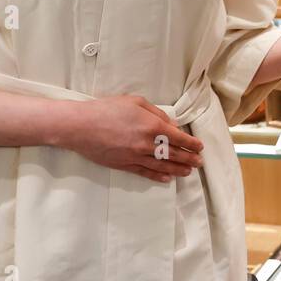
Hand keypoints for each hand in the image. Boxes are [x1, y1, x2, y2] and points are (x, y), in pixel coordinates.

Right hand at [59, 95, 203, 183]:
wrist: (80, 126)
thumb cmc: (107, 109)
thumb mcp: (136, 102)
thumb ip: (157, 113)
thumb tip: (171, 125)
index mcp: (152, 126)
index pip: (179, 138)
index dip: (191, 143)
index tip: (199, 147)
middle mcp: (147, 144)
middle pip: (173, 154)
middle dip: (189, 158)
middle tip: (199, 162)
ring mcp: (135, 156)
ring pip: (162, 166)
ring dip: (178, 169)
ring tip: (188, 172)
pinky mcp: (124, 165)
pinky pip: (145, 172)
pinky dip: (158, 176)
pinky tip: (167, 179)